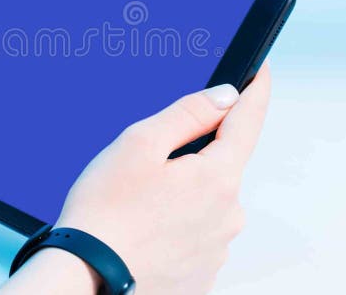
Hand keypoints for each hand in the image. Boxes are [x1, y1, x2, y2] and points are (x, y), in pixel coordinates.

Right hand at [3, 63, 270, 293]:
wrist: (86, 279)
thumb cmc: (104, 214)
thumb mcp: (139, 144)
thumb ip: (188, 113)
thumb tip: (224, 96)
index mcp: (218, 178)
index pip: (248, 121)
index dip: (254, 91)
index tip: (259, 71)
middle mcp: (228, 216)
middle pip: (220, 164)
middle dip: (192, 155)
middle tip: (146, 166)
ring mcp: (216, 249)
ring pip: (206, 201)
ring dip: (181, 193)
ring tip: (136, 204)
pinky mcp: (201, 273)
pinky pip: (196, 233)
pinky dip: (175, 224)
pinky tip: (144, 228)